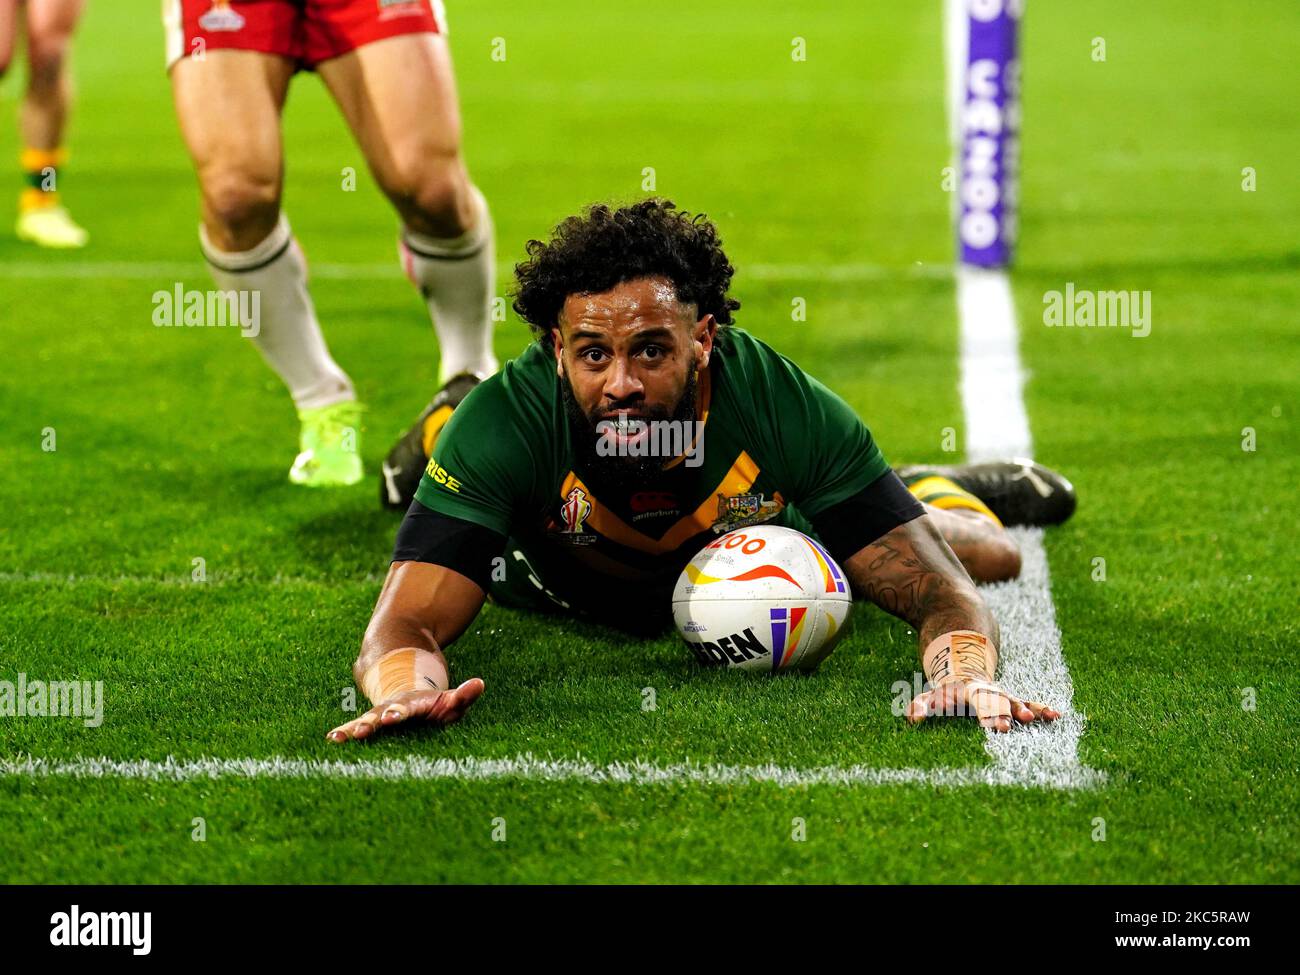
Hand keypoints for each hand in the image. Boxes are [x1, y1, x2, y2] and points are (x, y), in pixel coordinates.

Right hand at [326, 677, 484, 742]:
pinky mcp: (370, 723)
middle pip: (380, 715)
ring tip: (338, 736)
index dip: (398, 712)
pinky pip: (355, 728)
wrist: (403, 679)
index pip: (406, 708)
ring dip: (352, 728)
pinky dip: (345, 732)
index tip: (391, 716)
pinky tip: (332, 739)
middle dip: (371, 723)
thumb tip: (480, 683)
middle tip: (361, 730)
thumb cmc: (432, 701)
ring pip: (365, 721)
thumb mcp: (451, 698)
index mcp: (412, 703)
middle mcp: (391, 708)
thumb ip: (464, 695)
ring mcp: (378, 715)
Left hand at [906, 679, 1058, 732]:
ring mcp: (1001, 696)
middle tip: (1012, 724)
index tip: (990, 726)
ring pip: (1015, 702)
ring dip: (1027, 709)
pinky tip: (1056, 716)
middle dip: (1001, 714)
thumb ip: (921, 704)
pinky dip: (1041, 709)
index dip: (980, 713)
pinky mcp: (1011, 701)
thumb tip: (911, 718)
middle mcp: (986, 693)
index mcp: (966, 691)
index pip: (969, 702)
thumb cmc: (946, 691)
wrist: (965, 668)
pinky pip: (1028, 704)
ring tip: (1041, 717)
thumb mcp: (932, 696)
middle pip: (995, 703)